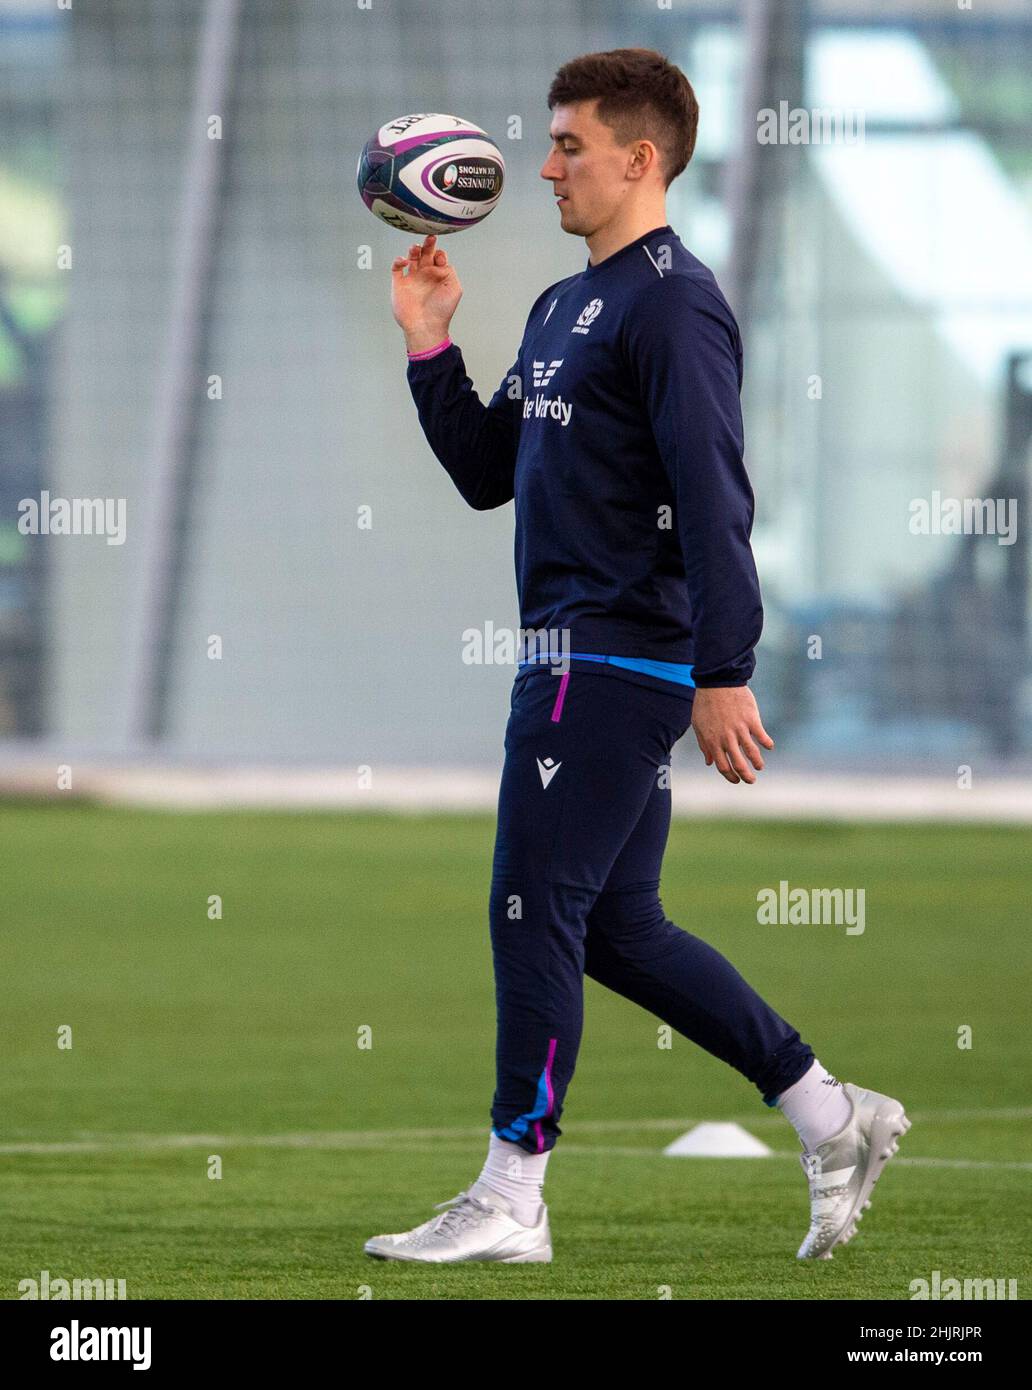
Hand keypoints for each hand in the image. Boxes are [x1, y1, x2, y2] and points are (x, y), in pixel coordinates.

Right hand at [391, 233, 461, 350]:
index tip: (440, 257)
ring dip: (413, 249)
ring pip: (411, 257)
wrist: (426, 326)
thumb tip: (441, 262)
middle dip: (427, 245)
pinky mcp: (399, 284)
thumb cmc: (442, 311)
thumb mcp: (454, 289)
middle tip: (430, 238)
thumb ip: (450, 271)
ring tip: (416, 248)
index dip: (439, 252)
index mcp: (438, 276)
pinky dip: (398, 260)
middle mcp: (424, 275)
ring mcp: (412, 279)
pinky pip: (396, 268)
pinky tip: (404, 260)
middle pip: (425, 254)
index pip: (437, 257)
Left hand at [691, 685, 773, 784]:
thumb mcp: (699, 726)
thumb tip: (709, 762)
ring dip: (758, 762)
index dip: (730, 776)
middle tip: (751, 780)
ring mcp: (740, 729)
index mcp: (713, 741)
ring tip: (760, 767)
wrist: (717, 682)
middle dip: (746, 776)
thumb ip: (704, 745)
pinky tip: (769, 746)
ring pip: (752, 752)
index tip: (736, 780)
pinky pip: (761, 735)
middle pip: (739, 764)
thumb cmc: (705, 704)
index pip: (722, 766)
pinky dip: (767, 743)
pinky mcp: (751, 719)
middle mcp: (726, 738)